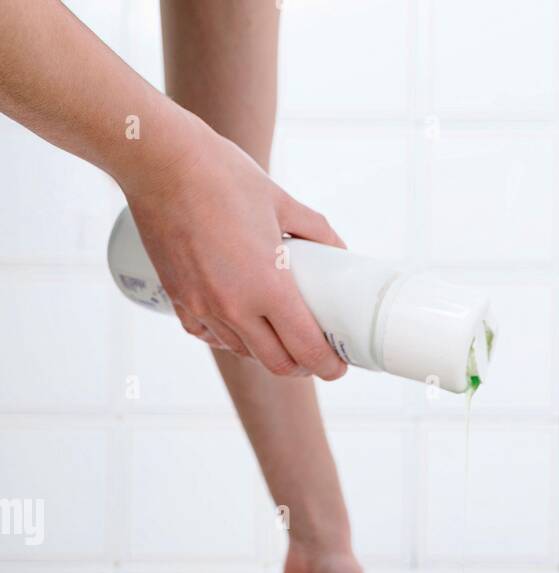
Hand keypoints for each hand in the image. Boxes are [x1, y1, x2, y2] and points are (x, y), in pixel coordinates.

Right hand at [125, 113, 347, 379]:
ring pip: (244, 352)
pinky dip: (229, 338)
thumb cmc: (222, 175)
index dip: (329, 365)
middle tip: (314, 352)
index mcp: (268, 286)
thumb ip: (317, 231)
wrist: (159, 161)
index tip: (338, 365)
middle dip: (302, 365)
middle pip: (278, 364)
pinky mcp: (180, 300)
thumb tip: (339, 252)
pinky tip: (240, 324)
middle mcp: (235, 307)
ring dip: (266, 351)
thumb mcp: (282, 201)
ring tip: (279, 333)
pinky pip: (209, 337)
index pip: (306, 348)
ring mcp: (204, 308)